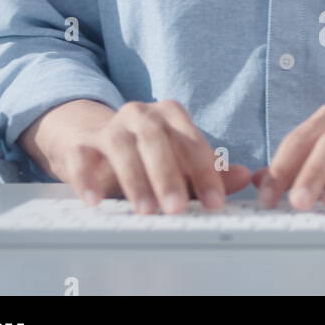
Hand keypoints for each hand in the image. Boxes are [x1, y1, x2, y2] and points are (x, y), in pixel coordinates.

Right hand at [20, 99, 249, 213]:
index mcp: (171, 115)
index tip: (215, 204)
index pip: (192, 142)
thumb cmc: (146, 156)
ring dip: (135, 179)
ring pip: (121, 145)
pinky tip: (96, 201)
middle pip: (157, 139)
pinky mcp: (81, 142)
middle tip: (178, 209)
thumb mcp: (180, 165)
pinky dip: (88, 177)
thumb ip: (210, 173)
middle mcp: (140, 114)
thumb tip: (243, 176)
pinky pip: (82, 157)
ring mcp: (109, 125)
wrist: (92, 141)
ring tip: (145, 210)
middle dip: (170, 175)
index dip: (205, 174)